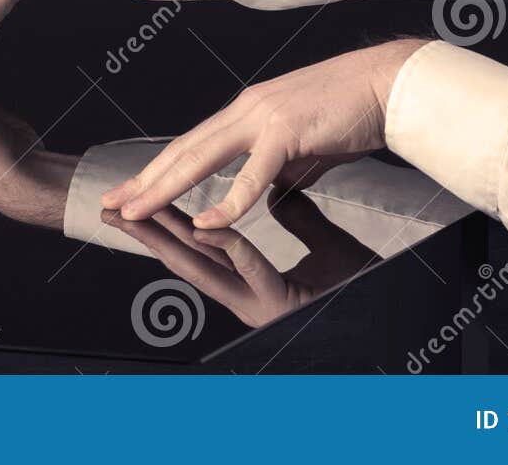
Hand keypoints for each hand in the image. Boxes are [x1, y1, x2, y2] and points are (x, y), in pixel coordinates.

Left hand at [101, 39, 427, 227]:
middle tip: (111, 203)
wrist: (389, 85)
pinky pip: (251, 174)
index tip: (132, 190)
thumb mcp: (308, 145)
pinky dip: (227, 200)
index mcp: (247, 112)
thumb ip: (285, 168)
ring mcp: (263, 118)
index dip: (158, 169)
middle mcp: (246, 110)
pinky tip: (207, 220)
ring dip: (164, 187)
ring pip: (201, 158)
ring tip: (135, 210)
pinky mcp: (287, 132)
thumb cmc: (353, 112)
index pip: (191, 145)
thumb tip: (274, 192)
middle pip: (183, 150)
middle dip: (144, 180)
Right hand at [101, 192, 377, 327]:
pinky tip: (206, 228)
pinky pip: (249, 273)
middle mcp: (248, 294)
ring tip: (140, 212)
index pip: (198, 243)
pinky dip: (226, 248)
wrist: (394, 317)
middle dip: (148, 227)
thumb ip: (300, 218)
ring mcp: (261, 305)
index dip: (168, 218)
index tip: (140, 191)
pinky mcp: (280, 309)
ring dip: (171, 236)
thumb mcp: (329, 246)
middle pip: (188, 256)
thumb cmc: (364, 282)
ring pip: (207, 267)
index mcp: (252, 282)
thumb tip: (279, 190)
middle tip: (112, 206)